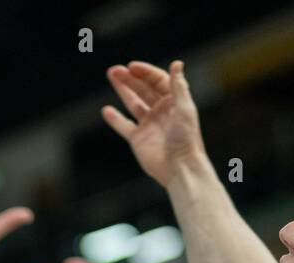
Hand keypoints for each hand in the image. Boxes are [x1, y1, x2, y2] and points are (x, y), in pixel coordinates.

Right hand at [101, 60, 205, 187]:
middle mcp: (161, 111)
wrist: (180, 168)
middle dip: (130, 78)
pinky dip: (115, 119)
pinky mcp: (138, 139)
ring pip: (133, 103)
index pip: (157, 81)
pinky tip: (106, 110)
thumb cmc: (187, 139)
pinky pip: (124, 126)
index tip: (131, 66)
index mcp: (173, 102)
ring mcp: (149, 124)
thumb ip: (179, 86)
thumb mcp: (185, 108)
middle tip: (114, 70)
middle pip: (143, 89)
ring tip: (111, 76)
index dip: (145, 72)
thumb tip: (176, 63)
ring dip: (122, 90)